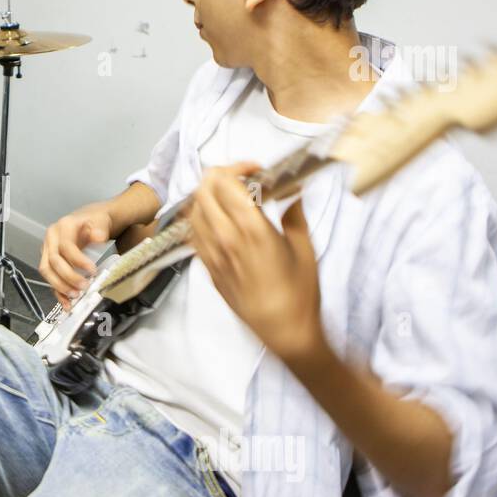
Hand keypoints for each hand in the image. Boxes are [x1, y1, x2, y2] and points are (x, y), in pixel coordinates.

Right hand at [40, 203, 113, 307]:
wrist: (92, 220)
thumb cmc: (96, 221)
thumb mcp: (101, 221)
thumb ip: (100, 229)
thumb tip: (99, 237)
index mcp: (62, 227)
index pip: (66, 247)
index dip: (78, 261)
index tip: (92, 271)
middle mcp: (51, 238)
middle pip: (53, 261)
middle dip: (68, 277)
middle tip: (84, 286)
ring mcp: (48, 250)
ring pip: (47, 271)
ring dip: (60, 286)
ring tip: (76, 295)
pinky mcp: (49, 262)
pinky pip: (50, 279)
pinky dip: (57, 292)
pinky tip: (66, 302)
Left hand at [187, 162, 323, 362]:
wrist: (283, 330)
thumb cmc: (299, 293)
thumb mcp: (303, 247)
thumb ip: (294, 214)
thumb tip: (293, 192)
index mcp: (251, 228)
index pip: (226, 181)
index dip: (239, 166)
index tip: (255, 169)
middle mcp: (225, 238)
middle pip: (203, 190)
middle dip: (219, 175)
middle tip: (240, 178)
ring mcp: (212, 253)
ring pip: (192, 210)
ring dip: (207, 195)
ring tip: (227, 197)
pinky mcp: (208, 268)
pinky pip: (192, 233)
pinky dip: (201, 218)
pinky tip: (218, 220)